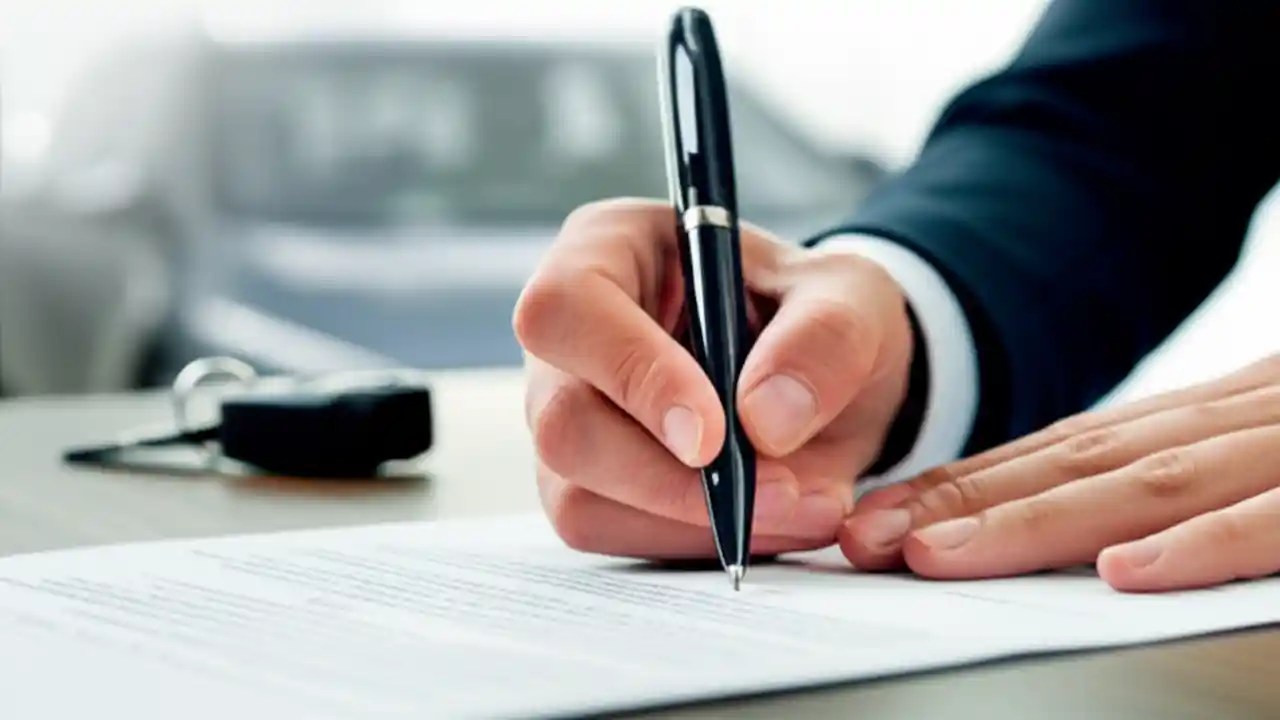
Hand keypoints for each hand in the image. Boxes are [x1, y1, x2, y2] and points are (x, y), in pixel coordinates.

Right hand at [513, 198, 913, 558]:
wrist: (826, 383)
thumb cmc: (816, 316)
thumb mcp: (853, 299)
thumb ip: (825, 338)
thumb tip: (764, 421)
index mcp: (609, 250)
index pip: (567, 308)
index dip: (631, 374)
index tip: (715, 434)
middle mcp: (568, 338)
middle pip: (564, 422)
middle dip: (673, 478)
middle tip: (781, 492)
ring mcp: (567, 416)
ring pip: (580, 495)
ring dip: (693, 522)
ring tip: (798, 507)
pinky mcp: (585, 485)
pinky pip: (610, 535)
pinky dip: (691, 543)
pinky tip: (762, 521)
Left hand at [841, 354, 1279, 591]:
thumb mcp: (1273, 441)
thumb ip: (1196, 469)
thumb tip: (1101, 529)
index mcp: (1218, 412)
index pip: (1074, 448)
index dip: (972, 483)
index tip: (884, 515)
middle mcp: (1241, 418)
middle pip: (1083, 461)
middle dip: (965, 503)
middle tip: (866, 538)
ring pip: (1150, 481)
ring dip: (1034, 520)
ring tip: (936, 553)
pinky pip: (1272, 518)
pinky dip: (1196, 545)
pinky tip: (1122, 572)